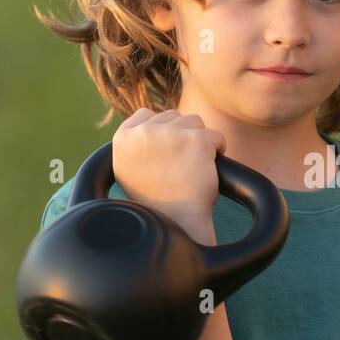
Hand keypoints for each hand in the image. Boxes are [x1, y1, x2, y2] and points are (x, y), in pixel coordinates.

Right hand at [110, 108, 224, 240]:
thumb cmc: (157, 201)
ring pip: (195, 122)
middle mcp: (143, 133)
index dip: (162, 134)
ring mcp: (169, 134)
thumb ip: (135, 143)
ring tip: (192, 168)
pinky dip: (217, 151)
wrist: (177, 223)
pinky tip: (207, 169)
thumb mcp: (130, 169)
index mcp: (122, 139)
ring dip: (199, 141)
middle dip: (181, 136)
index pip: (146, 115)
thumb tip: (146, 118)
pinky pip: (216, 136)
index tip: (164, 158)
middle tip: (179, 167)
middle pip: (173, 117)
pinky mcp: (196, 140)